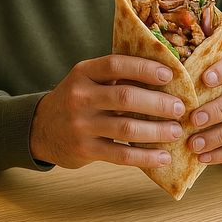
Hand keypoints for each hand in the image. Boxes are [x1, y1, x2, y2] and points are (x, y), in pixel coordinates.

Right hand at [29, 54, 186, 168]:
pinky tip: (163, 157)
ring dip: (157, 131)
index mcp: (82, 73)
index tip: (169, 75)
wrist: (41, 129)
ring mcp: (80, 125)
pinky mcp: (84, 150)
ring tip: (176, 131)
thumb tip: (164, 75)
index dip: (144, 68)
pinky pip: (121, 155)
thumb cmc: (76, 101)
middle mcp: (79, 96)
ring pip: (126, 128)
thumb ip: (115, 77)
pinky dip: (146, 157)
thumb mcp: (86, 81)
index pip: (116, 65)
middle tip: (180, 108)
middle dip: (158, 103)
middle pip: (125, 97)